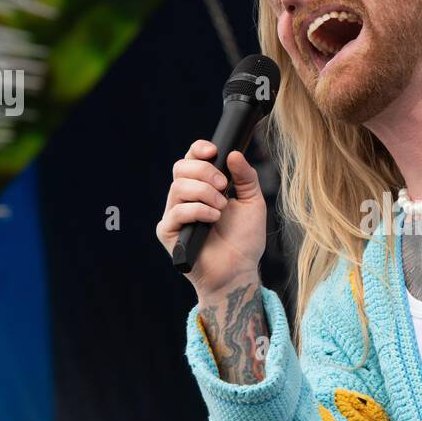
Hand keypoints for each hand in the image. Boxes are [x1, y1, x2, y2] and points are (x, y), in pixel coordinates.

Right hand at [156, 141, 266, 299]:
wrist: (239, 270)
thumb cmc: (244, 239)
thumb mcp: (252, 202)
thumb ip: (246, 177)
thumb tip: (234, 153)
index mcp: (202, 187)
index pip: (191, 159)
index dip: (198, 150)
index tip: (214, 151)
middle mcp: (185, 198)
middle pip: (181, 167)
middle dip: (205, 171)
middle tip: (224, 187)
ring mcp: (174, 214)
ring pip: (178, 187)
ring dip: (205, 193)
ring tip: (222, 208)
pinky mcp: (168, 231)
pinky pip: (177, 211)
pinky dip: (199, 211)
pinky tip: (214, 219)